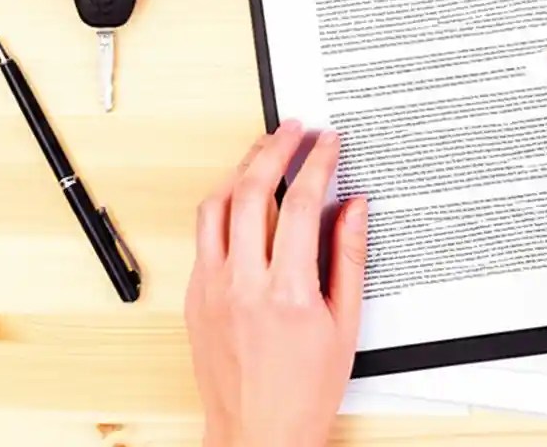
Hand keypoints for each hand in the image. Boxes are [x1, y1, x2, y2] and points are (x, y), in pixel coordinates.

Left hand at [185, 121, 368, 446]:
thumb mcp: (344, 324)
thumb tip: (352, 208)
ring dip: (240, 171)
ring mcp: (211, 289)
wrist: (258, 434)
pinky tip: (241, 200)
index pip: (298, 204)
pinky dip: (222, 207)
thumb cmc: (304, 391)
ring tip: (263, 152)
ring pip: (215, 207)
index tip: (328, 143)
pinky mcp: (194, 298)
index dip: (316, 163)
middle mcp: (241, 285)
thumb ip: (348, 258)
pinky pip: (203, 237)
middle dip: (274, 149)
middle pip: (250, 192)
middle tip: (293, 129)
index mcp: (286, 292)